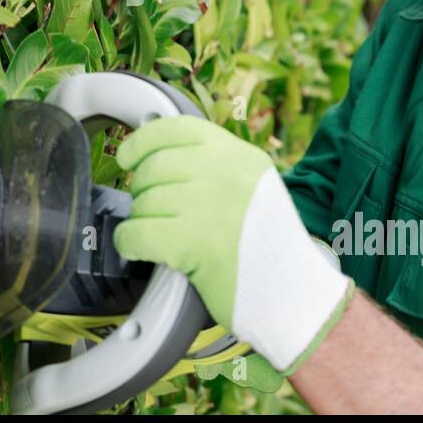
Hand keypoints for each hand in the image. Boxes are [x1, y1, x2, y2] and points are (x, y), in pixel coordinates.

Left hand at [113, 115, 354, 373]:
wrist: (294, 293)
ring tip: (156, 233)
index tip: (127, 156)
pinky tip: (137, 248)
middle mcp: (225, 173)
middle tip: (149, 208)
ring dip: (140, 219)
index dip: (142, 142)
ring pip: (144, 202)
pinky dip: (129, 241)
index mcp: (239, 155)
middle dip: (142, 190)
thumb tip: (158, 156)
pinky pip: (137, 233)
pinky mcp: (193, 243)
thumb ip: (215, 166)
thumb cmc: (270, 246)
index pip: (176, 129)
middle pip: (154, 168)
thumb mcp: (255, 185)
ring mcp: (209, 206)